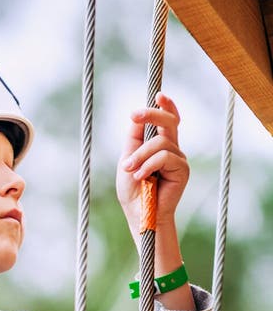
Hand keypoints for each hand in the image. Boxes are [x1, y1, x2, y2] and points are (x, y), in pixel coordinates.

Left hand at [116, 92, 188, 246]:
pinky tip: (141, 177)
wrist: (140, 214)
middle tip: (134, 116)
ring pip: (160, 142)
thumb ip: (134, 139)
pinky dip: (148, 165)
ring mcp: (178, 158)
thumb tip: (137, 118)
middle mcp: (172, 149)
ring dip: (140, 156)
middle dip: (152, 114)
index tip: (157, 95)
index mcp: (160, 145)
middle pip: (169, 122)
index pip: (169, 120)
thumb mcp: (128, 160)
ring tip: (131, 171)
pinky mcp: (182, 170)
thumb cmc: (133, 191)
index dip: (166, 106)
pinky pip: (165, 157)